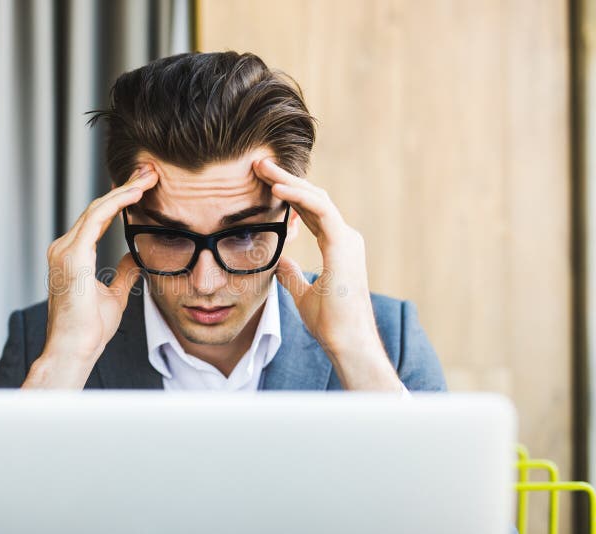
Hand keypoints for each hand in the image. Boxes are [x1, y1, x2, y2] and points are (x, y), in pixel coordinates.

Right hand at [22, 165, 157, 388]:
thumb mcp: (114, 295)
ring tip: (147, 176)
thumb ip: (123, 273)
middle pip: (98, 208)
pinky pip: (97, 219)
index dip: (120, 201)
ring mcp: (65, 250)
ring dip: (124, 190)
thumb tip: (135, 258)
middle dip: (125, 188)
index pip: (97, 219)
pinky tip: (136, 193)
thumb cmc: (89, 329)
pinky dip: (117, 203)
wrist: (75, 348)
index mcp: (72, 256)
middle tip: (148, 172)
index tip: (142, 187)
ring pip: (97, 208)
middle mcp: (64, 248)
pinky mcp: (72, 255)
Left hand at [253, 158, 401, 390]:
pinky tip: (277, 189)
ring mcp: (346, 239)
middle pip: (312, 198)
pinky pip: (320, 211)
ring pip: (316, 198)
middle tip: (259, 164)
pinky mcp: (344, 244)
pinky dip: (298, 197)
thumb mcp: (302, 294)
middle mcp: (344, 238)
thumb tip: (280, 262)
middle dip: (285, 179)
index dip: (288, 195)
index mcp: (337, 247)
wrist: (346, 341)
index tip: (264, 183)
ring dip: (289, 181)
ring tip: (263, 168)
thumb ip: (292, 275)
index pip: (310, 211)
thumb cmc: (330, 323)